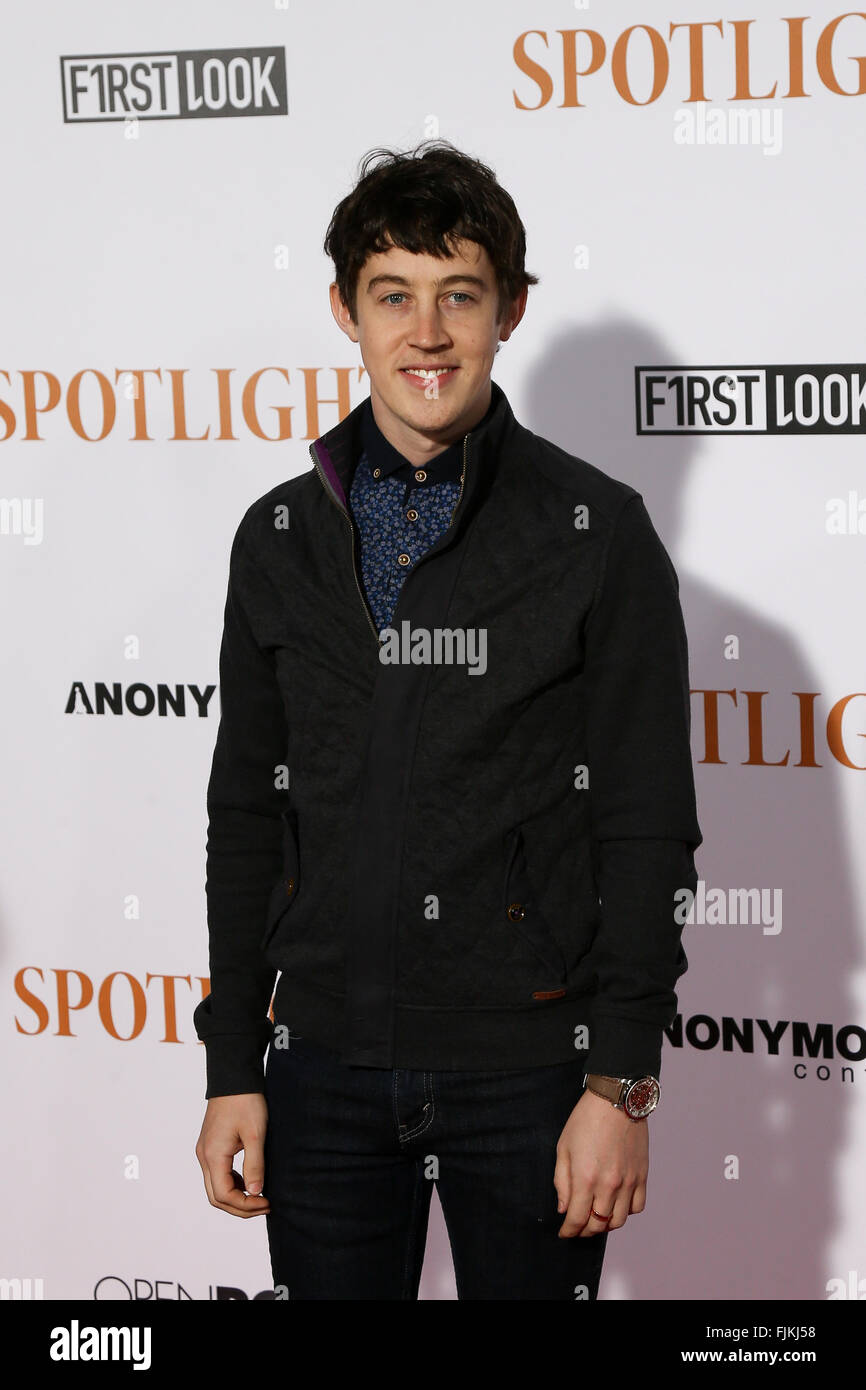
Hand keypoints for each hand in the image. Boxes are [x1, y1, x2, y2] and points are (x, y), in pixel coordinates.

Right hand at [195, 1093, 270, 1217]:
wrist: (234, 1077)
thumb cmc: (245, 1101)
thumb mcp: (256, 1134)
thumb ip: (255, 1165)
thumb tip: (256, 1193)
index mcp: (213, 1155)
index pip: (224, 1195)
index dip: (246, 1205)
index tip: (267, 1202)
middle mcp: (204, 1156)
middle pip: (216, 1197)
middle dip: (240, 1206)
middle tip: (265, 1205)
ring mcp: (205, 1151)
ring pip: (216, 1187)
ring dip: (236, 1196)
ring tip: (260, 1195)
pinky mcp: (211, 1146)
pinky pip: (218, 1174)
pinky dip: (233, 1183)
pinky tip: (250, 1180)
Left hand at [553, 1087, 647, 1236]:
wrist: (616, 1100)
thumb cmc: (586, 1119)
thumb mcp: (563, 1147)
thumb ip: (562, 1182)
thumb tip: (564, 1208)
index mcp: (585, 1178)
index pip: (577, 1219)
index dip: (568, 1231)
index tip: (564, 1233)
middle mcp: (609, 1185)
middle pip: (597, 1224)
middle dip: (584, 1230)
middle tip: (577, 1227)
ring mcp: (628, 1182)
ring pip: (618, 1221)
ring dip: (605, 1224)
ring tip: (596, 1218)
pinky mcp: (642, 1176)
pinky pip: (637, 1206)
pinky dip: (626, 1212)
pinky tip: (616, 1204)